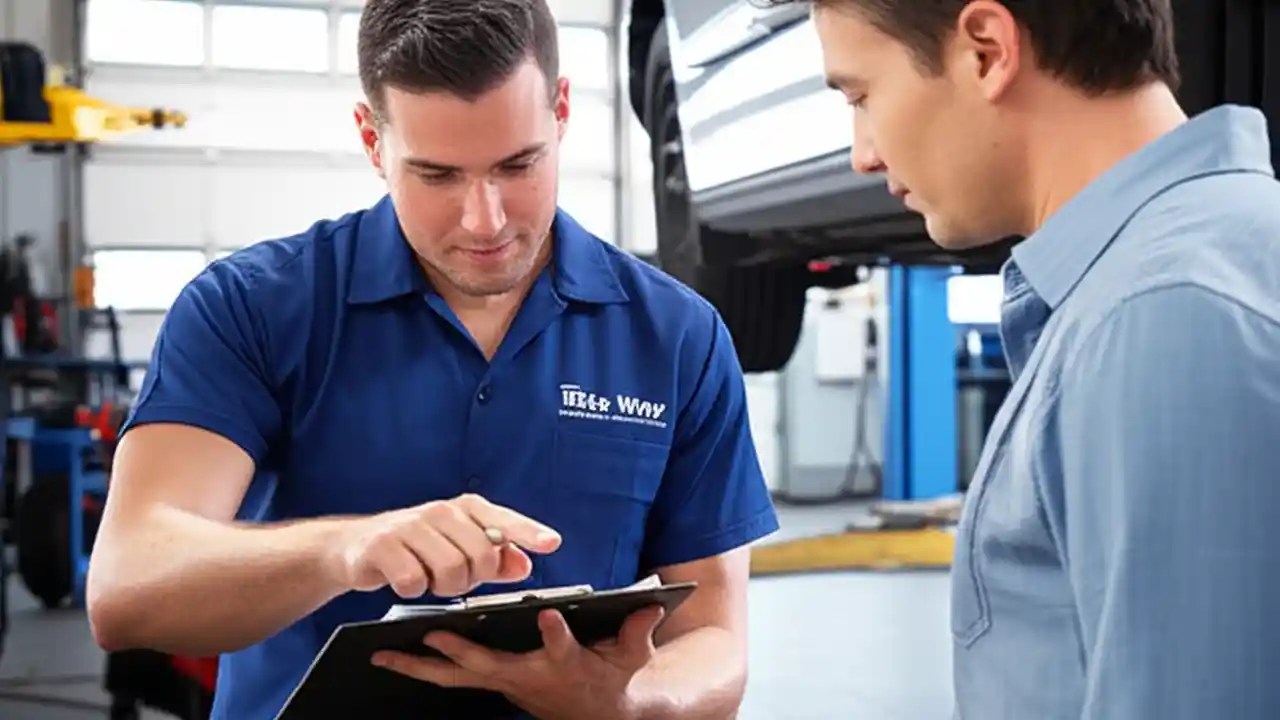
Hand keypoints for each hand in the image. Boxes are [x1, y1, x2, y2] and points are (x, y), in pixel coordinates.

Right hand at [328, 493, 561, 597]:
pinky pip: (414, 582)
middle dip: (471, 579)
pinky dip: (413, 590)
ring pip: (451, 571)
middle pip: (481, 556)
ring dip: (442, 587)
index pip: (502, 520)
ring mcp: (410, 526)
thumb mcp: (457, 550)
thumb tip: (525, 564)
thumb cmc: (414, 548)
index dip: (528, 532)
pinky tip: (403, 580)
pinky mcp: (383, 545)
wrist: (353, 547)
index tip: (552, 544)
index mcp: (463, 509)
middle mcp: (440, 512)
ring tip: (428, 578)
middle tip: (451, 578)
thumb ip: (494, 559)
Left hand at [371, 605, 666, 719]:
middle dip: (458, 653)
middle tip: (430, 637)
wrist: (599, 716)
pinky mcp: (492, 683)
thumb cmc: (615, 680)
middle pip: (487, 668)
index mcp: (566, 668)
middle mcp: (528, 678)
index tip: (553, 617)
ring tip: (382, 654)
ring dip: (419, 667)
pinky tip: (394, 658)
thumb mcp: (634, 656)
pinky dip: (423, 668)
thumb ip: (638, 631)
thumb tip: (650, 605)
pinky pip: (451, 678)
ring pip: (456, 677)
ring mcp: (505, 683)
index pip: (562, 650)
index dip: (558, 636)